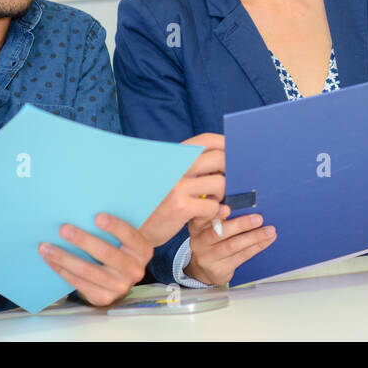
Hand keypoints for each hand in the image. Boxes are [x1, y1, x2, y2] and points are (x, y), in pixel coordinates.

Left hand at [39, 212, 152, 306]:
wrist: (119, 280)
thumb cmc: (117, 250)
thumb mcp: (124, 239)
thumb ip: (115, 226)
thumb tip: (87, 206)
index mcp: (142, 251)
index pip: (130, 235)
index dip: (114, 226)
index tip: (97, 216)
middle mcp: (134, 270)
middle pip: (105, 253)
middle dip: (82, 240)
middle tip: (63, 229)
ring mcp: (119, 286)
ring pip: (86, 270)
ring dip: (63, 257)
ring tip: (45, 246)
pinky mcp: (103, 298)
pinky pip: (78, 282)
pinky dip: (62, 269)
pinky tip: (50, 260)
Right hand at [140, 132, 225, 247]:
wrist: (132, 227)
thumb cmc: (156, 201)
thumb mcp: (168, 177)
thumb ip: (190, 166)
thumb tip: (225, 157)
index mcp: (173, 157)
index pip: (206, 140)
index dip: (225, 143)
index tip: (235, 150)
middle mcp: (175, 167)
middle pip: (219, 159)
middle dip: (230, 171)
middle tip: (228, 183)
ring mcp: (178, 187)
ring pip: (220, 184)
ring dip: (221, 196)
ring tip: (210, 203)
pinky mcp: (181, 207)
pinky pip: (213, 207)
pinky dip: (213, 213)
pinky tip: (202, 217)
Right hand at [184, 208, 275, 284]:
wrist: (203, 269)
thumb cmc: (211, 241)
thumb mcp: (209, 227)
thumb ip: (220, 216)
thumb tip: (247, 203)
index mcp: (196, 226)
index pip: (202, 218)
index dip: (215, 213)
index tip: (228, 208)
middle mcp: (199, 242)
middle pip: (219, 232)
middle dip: (241, 225)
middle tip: (258, 218)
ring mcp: (207, 258)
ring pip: (232, 246)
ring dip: (254, 237)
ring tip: (269, 231)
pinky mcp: (218, 269)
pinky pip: (241, 257)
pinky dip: (256, 247)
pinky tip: (266, 241)